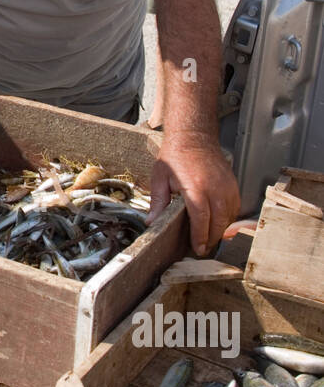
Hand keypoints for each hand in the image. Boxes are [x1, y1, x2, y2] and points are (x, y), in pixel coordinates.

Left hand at [147, 134, 239, 255]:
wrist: (194, 136)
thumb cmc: (176, 155)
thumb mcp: (160, 178)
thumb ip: (158, 202)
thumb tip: (152, 222)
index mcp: (196, 187)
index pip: (202, 219)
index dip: (200, 237)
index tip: (197, 248)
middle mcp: (215, 188)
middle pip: (218, 222)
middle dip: (210, 238)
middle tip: (201, 249)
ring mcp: (227, 186)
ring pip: (229, 216)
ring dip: (220, 230)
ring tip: (208, 238)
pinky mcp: (233, 184)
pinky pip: (235, 207)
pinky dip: (228, 218)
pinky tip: (217, 222)